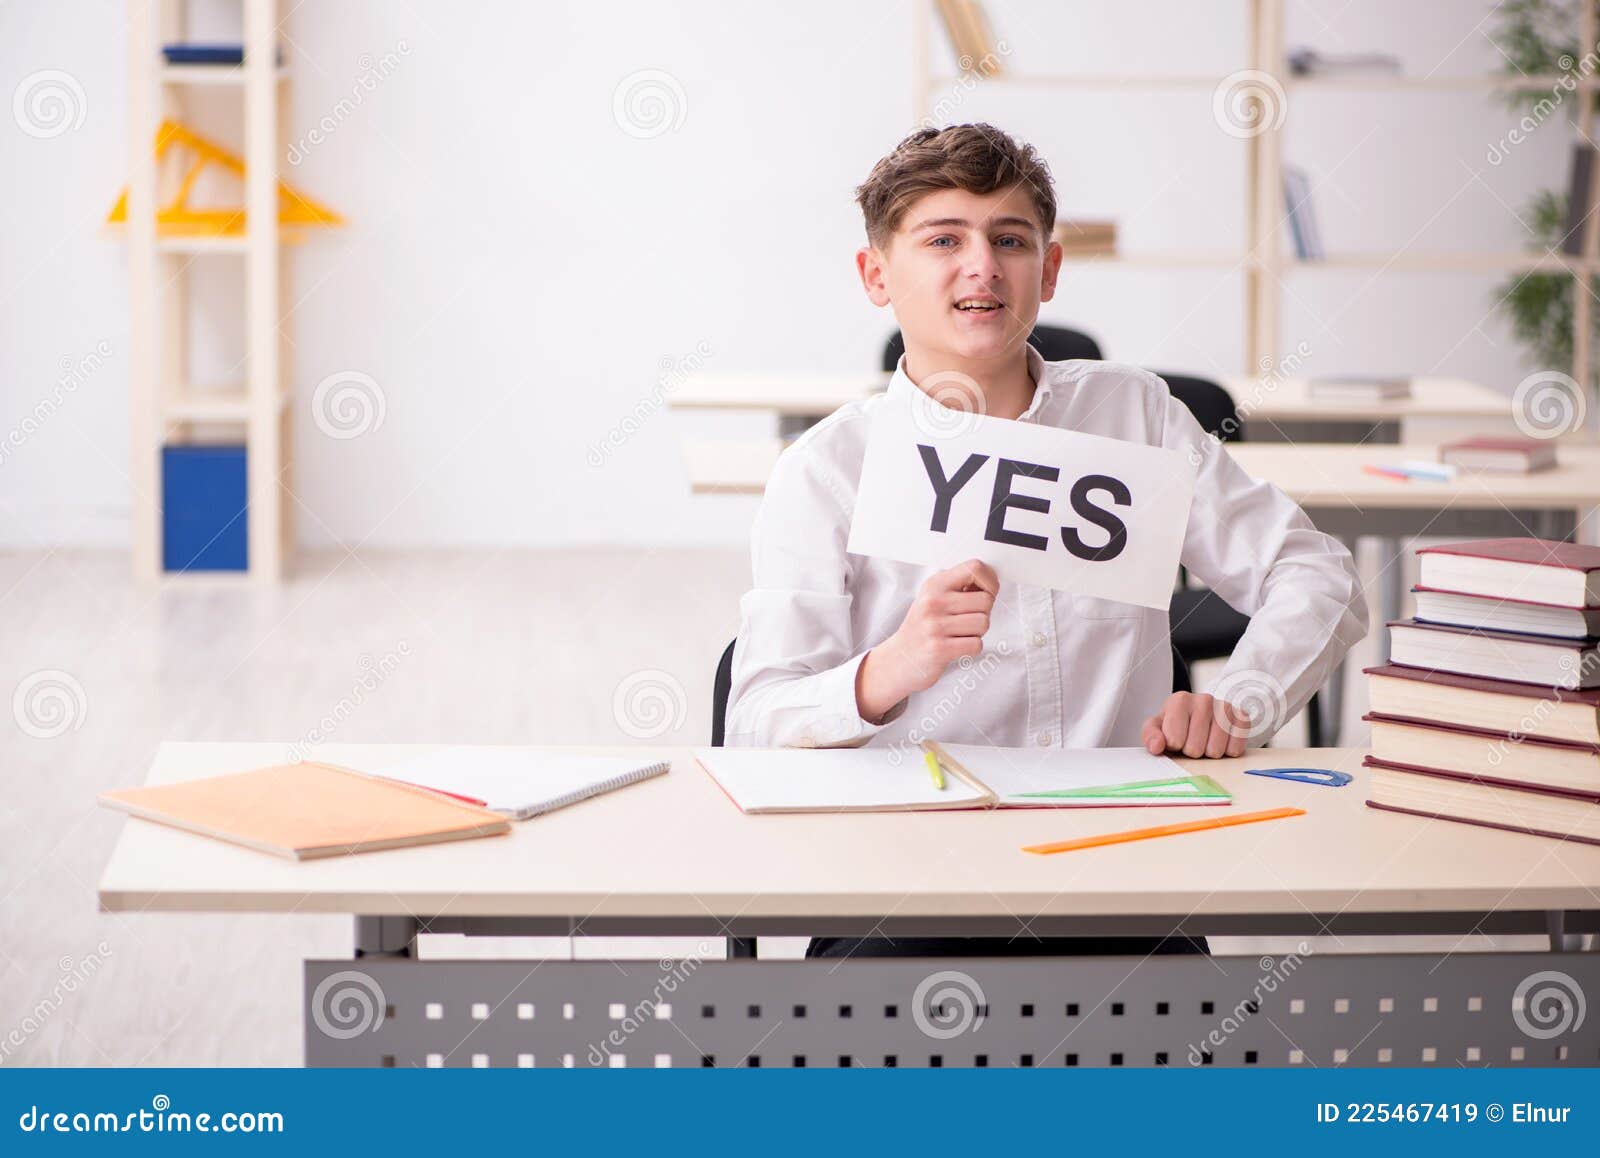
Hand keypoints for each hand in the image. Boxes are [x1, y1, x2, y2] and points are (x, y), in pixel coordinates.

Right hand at [856, 558, 998, 722]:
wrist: (898, 659)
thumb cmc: (921, 628)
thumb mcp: (933, 598)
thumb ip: (958, 587)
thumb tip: (990, 581)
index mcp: (934, 585)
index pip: (974, 568)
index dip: (990, 581)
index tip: (988, 592)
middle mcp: (933, 602)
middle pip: (985, 600)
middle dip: (983, 613)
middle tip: (967, 620)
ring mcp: (935, 625)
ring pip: (983, 623)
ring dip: (977, 633)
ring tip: (959, 634)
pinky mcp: (939, 648)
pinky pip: (976, 644)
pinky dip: (972, 648)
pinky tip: (956, 646)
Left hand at [1141, 691, 1251, 757]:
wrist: (1201, 716)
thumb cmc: (1176, 724)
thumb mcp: (1157, 727)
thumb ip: (1150, 736)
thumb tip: (1156, 747)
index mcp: (1179, 700)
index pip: (1174, 740)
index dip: (1174, 746)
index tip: (1175, 739)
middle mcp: (1204, 699)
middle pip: (1195, 748)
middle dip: (1192, 751)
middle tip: (1192, 741)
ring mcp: (1225, 708)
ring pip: (1216, 751)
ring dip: (1209, 753)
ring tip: (1205, 742)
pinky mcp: (1242, 718)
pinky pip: (1235, 748)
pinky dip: (1227, 751)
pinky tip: (1221, 742)